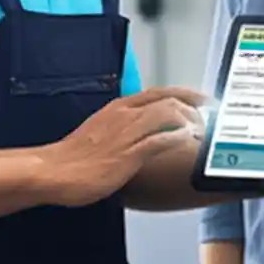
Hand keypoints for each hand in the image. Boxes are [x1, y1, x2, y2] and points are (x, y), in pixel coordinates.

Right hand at [40, 86, 207, 207]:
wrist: (52, 171)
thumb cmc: (73, 159)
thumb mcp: (101, 134)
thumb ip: (121, 130)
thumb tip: (139, 135)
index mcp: (118, 108)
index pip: (160, 91)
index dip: (186, 93)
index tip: (202, 99)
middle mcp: (125, 114)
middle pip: (170, 98)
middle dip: (195, 105)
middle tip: (211, 114)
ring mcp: (127, 132)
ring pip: (169, 113)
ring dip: (191, 121)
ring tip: (203, 131)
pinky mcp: (128, 153)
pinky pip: (160, 139)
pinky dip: (179, 138)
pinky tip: (188, 142)